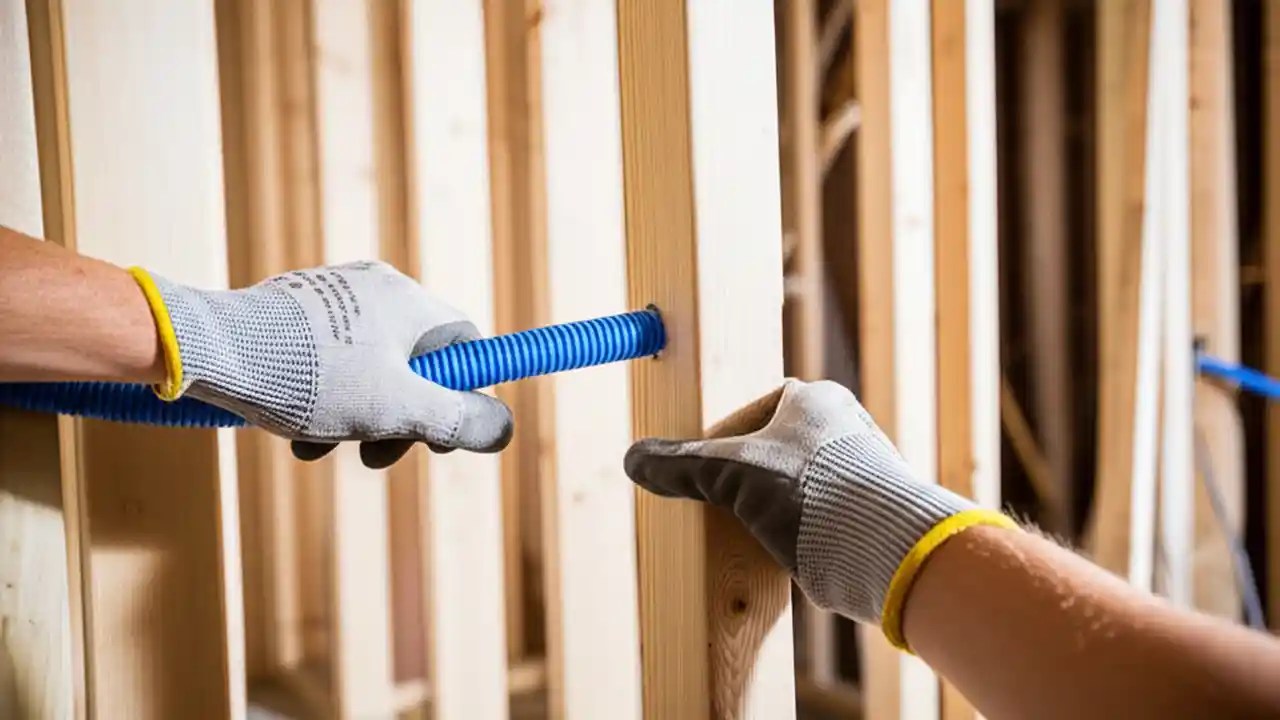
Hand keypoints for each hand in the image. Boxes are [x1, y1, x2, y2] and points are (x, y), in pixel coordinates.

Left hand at [133, 260, 512, 467]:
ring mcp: (329, 298)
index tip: (441, 435)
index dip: (463, 394)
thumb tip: (504, 429)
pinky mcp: (292, 314)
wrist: (210, 349)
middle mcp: (373, 289)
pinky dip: (321, 399)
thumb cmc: (309, 377)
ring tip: (319, 446)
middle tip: (375, 456)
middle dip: (398, 418)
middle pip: (413, 363)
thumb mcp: (399, 409)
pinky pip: (326, 362)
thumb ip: (458, 420)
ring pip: (365, 370)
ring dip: (354, 417)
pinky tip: (293, 429)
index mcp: (409, 303)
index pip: (464, 344)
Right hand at [624, 379, 1010, 646]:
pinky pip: (829, 511)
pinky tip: (790, 547)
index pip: (761, 405)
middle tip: (728, 497)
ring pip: (807, 480)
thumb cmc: (810, 490)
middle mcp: (848, 425)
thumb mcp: (729, 471)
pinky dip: (807, 526)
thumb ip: (681, 464)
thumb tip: (635, 460)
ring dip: (782, 502)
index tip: (711, 462)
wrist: (881, 547)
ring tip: (757, 527)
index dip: (730, 433)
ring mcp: (866, 467)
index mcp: (817, 398)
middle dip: (756, 472)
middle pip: (783, 444)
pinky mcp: (877, 509)